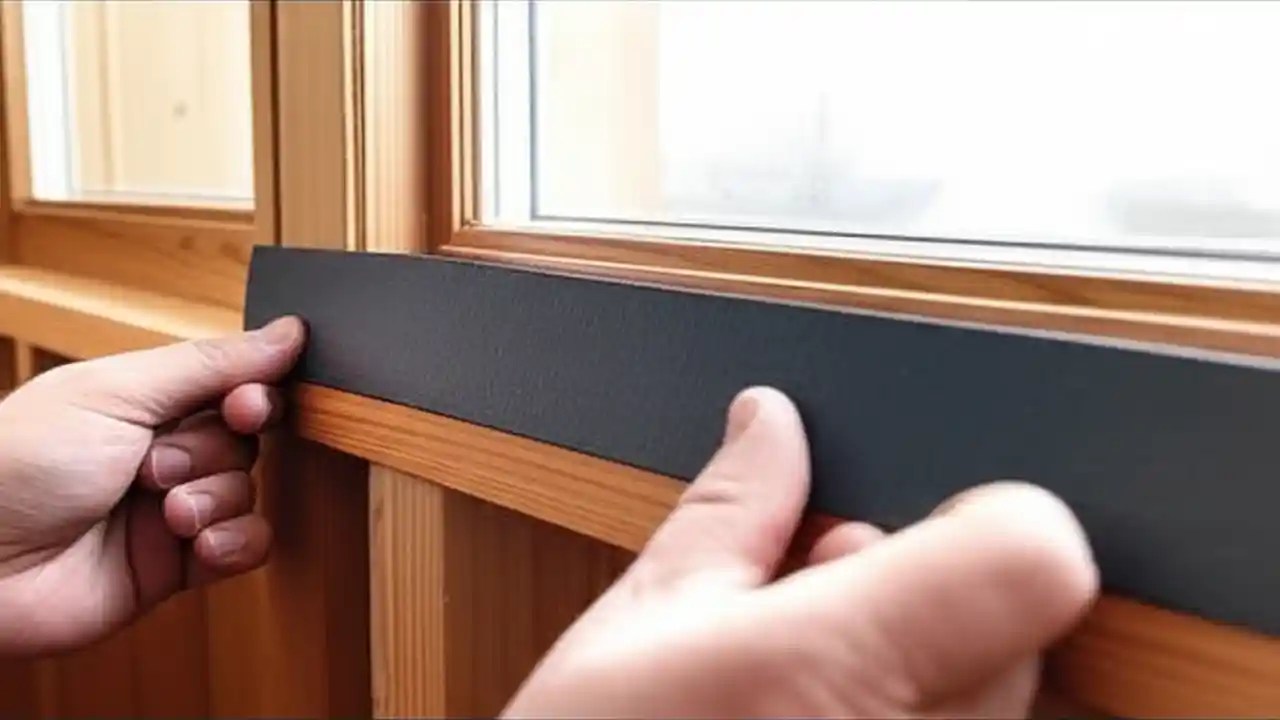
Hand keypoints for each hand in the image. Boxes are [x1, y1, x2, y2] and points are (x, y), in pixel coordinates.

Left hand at [0, 317, 305, 654]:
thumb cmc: (19, 464)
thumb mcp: (117, 392)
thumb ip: (210, 363)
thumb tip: (289, 331)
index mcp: (142, 401)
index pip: (231, 385)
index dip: (252, 394)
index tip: (245, 404)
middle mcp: (158, 452)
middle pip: (243, 441)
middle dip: (214, 453)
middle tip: (162, 466)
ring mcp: (167, 510)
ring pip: (246, 493)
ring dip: (215, 500)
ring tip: (165, 512)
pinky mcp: (174, 567)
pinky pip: (244, 548)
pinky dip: (235, 543)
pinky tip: (199, 543)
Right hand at [505, 387, 1098, 717]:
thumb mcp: (635, 631)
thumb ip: (729, 514)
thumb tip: (770, 424)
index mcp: (830, 671)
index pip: (1032, 561)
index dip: (991, 518)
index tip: (929, 521)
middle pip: (1020, 628)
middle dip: (934, 596)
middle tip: (824, 610)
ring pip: (999, 703)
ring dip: (928, 671)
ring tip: (815, 690)